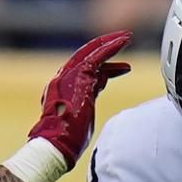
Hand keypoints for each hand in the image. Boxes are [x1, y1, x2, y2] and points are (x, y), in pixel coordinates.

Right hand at [30, 30, 132, 165]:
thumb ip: (84, 115)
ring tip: (127, 37)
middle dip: (102, 49)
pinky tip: (122, 41)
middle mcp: (62, 81)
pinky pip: (96, 56)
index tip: (117, 70)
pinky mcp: (78, 76)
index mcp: (62, 93)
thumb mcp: (78, 125)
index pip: (84, 77)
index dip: (102, 71)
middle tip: (120, 42)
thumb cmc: (65, 143)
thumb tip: (88, 122)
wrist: (54, 144)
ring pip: (90, 53)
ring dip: (110, 44)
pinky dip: (110, 47)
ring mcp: (68, 77)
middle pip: (84, 59)